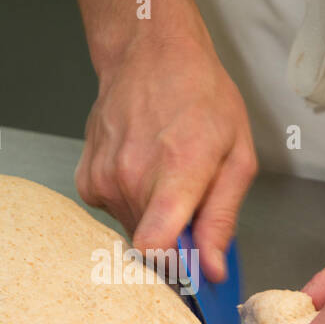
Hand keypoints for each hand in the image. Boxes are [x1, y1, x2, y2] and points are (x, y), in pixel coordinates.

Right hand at [75, 0, 256, 281]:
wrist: (150, 54)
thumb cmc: (200, 96)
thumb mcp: (236, 154)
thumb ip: (222, 217)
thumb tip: (211, 269)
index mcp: (177, 171)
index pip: (154, 245)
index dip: (173, 268)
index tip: (190, 265)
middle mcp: (133, 176)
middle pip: (153, 246)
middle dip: (176, 237)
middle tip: (191, 198)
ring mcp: (104, 178)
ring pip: (134, 230)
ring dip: (154, 217)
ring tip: (166, 173)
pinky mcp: (87, 180)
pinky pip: (114, 212)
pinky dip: (131, 202)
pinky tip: (143, 168)